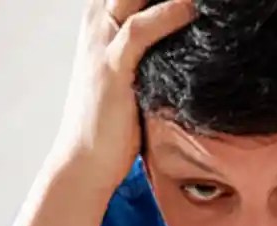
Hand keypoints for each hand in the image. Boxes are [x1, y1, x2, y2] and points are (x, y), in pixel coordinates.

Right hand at [54, 0, 195, 194]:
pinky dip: (167, 15)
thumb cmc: (112, 118)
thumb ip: (153, 45)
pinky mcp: (111, 68)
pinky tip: (190, 10)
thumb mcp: (132, 70)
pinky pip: (138, 30)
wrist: (84, 159)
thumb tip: (192, 34)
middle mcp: (97, 22)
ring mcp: (101, 43)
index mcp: (101, 18)